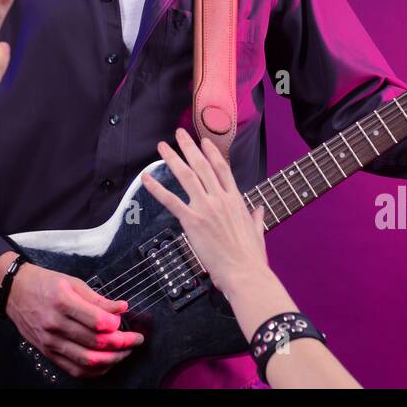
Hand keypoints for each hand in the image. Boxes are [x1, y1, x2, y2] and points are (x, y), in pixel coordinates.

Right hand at [0, 257, 144, 378]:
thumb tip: (121, 308)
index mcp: (62, 301)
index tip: (124, 321)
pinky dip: (94, 370)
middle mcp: (55, 324)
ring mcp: (51, 341)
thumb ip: (98, 298)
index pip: (97, 322)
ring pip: (88, 360)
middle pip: (96, 343)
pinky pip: (75, 369)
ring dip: (112, 359)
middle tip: (135, 340)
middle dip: (122, 344)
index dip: (116, 325)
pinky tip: (106, 363)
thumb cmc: (43, 283)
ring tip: (124, 352)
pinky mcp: (48, 353)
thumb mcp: (72, 282)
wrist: (14, 292)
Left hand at [140, 127, 268, 299]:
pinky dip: (156, 188)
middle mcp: (220, 198)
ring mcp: (206, 207)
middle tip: (179, 134)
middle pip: (202, 165)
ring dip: (172, 158)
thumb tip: (259, 209)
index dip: (212, 153)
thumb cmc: (251, 258)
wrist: (245, 273)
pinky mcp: (192, 220)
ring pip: (186, 175)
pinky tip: (146, 178)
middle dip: (189, 147)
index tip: (204, 141)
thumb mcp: (258, 232)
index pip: (222, 169)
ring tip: (162, 147)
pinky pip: (170, 200)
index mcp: (236, 200)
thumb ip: (256, 218)